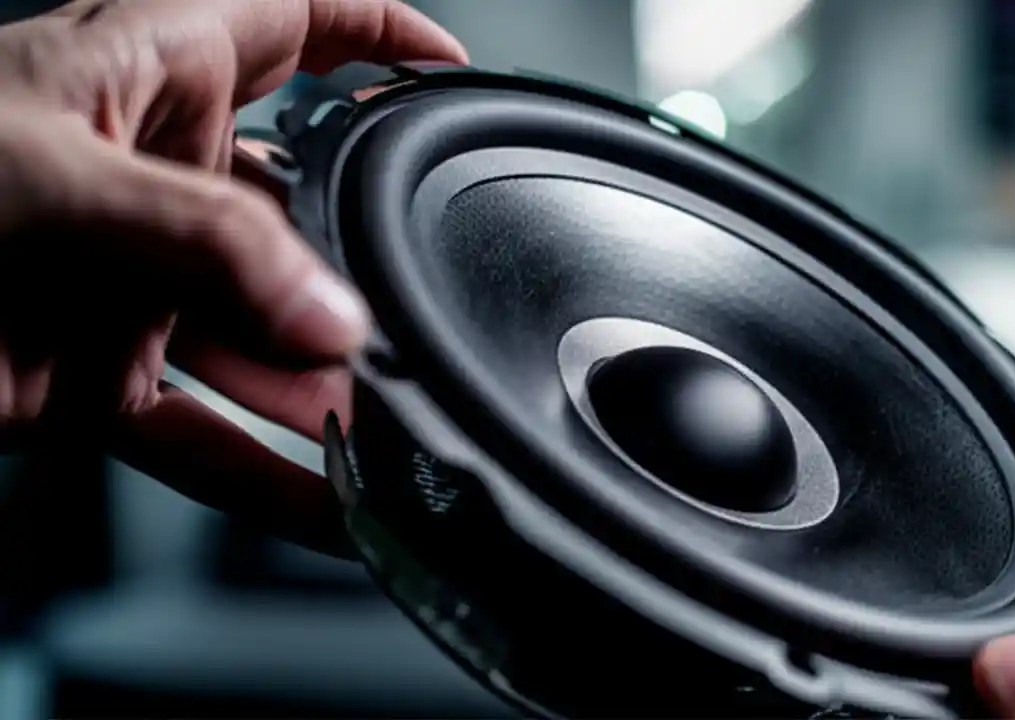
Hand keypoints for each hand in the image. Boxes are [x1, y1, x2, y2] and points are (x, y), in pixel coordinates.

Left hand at [0, 0, 466, 556]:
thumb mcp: (50, 181)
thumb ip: (203, 245)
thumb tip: (328, 319)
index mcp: (144, 71)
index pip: (293, 23)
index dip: (379, 34)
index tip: (449, 76)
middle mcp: (150, 173)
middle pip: (300, 208)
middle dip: (368, 261)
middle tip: (426, 309)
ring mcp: (129, 279)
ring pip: (261, 332)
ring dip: (324, 385)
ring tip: (392, 422)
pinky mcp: (95, 375)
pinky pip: (203, 432)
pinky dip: (264, 474)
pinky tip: (323, 503)